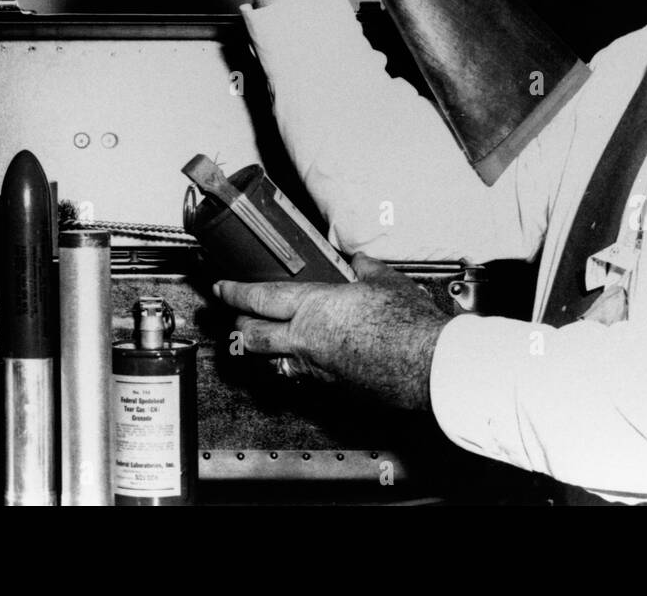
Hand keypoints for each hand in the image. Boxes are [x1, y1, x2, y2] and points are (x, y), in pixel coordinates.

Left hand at [215, 253, 451, 410]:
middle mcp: (306, 341)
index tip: (221, 289)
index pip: (260, 298)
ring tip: (258, 342)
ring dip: (261, 351)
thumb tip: (359, 259)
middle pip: (252, 336)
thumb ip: (366, 268)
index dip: (234, 292)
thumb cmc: (406, 324)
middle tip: (234, 316)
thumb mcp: (385, 281)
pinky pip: (301, 377)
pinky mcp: (332, 388)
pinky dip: (293, 366)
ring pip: (271, 362)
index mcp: (314, 307)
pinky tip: (300, 361)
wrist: (425, 365)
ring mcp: (317, 369)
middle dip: (238, 325)